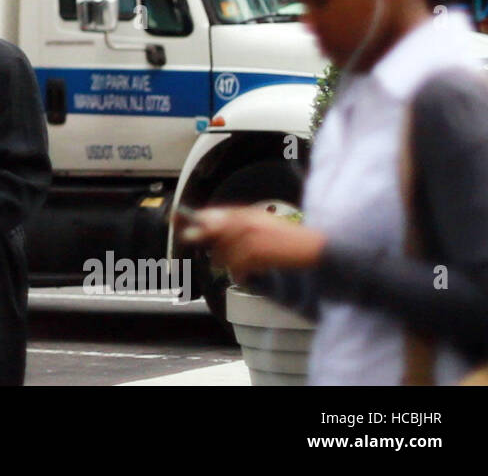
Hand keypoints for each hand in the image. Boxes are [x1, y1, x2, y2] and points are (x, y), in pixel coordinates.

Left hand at [179, 207, 326, 283]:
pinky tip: (248, 273)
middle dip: (200, 237)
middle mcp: (246, 221)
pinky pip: (236, 267)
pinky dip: (240, 274)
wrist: (313, 249)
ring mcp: (250, 236)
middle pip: (211, 230)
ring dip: (227, 263)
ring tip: (243, 264)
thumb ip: (237, 226)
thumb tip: (209, 228)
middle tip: (191, 238)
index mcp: (248, 214)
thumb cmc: (288, 241)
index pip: (214, 214)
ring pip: (221, 253)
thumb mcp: (262, 226)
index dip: (193, 217)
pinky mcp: (255, 251)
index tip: (174, 218)